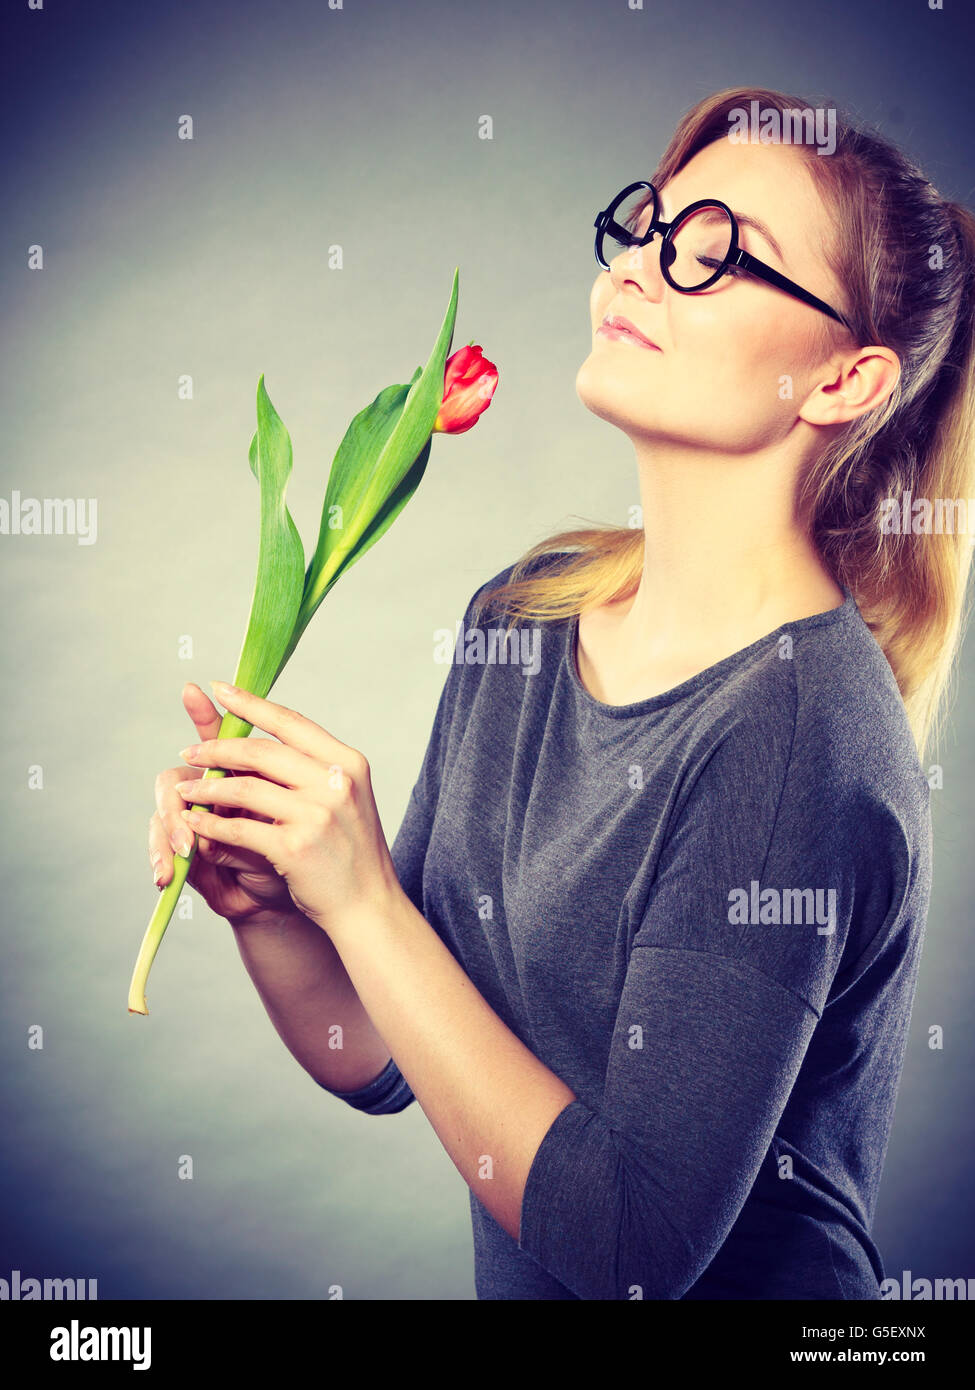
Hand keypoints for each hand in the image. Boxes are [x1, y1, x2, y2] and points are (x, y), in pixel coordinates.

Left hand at [171, 681, 401, 935]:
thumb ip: (312, 771)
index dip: (252, 703)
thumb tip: (260, 743)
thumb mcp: (344, 800)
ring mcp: (317, 814)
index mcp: (349, 763)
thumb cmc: (351, 854)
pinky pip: (238, 827)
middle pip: (262, 751)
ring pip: (244, 787)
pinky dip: (210, 824)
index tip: (220, 688)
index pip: (292, 722)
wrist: (369, 907)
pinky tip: (195, 823)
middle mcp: (336, 782)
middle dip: (217, 748)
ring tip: (185, 791)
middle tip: (188, 751)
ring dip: (207, 788)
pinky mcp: (295, 847)